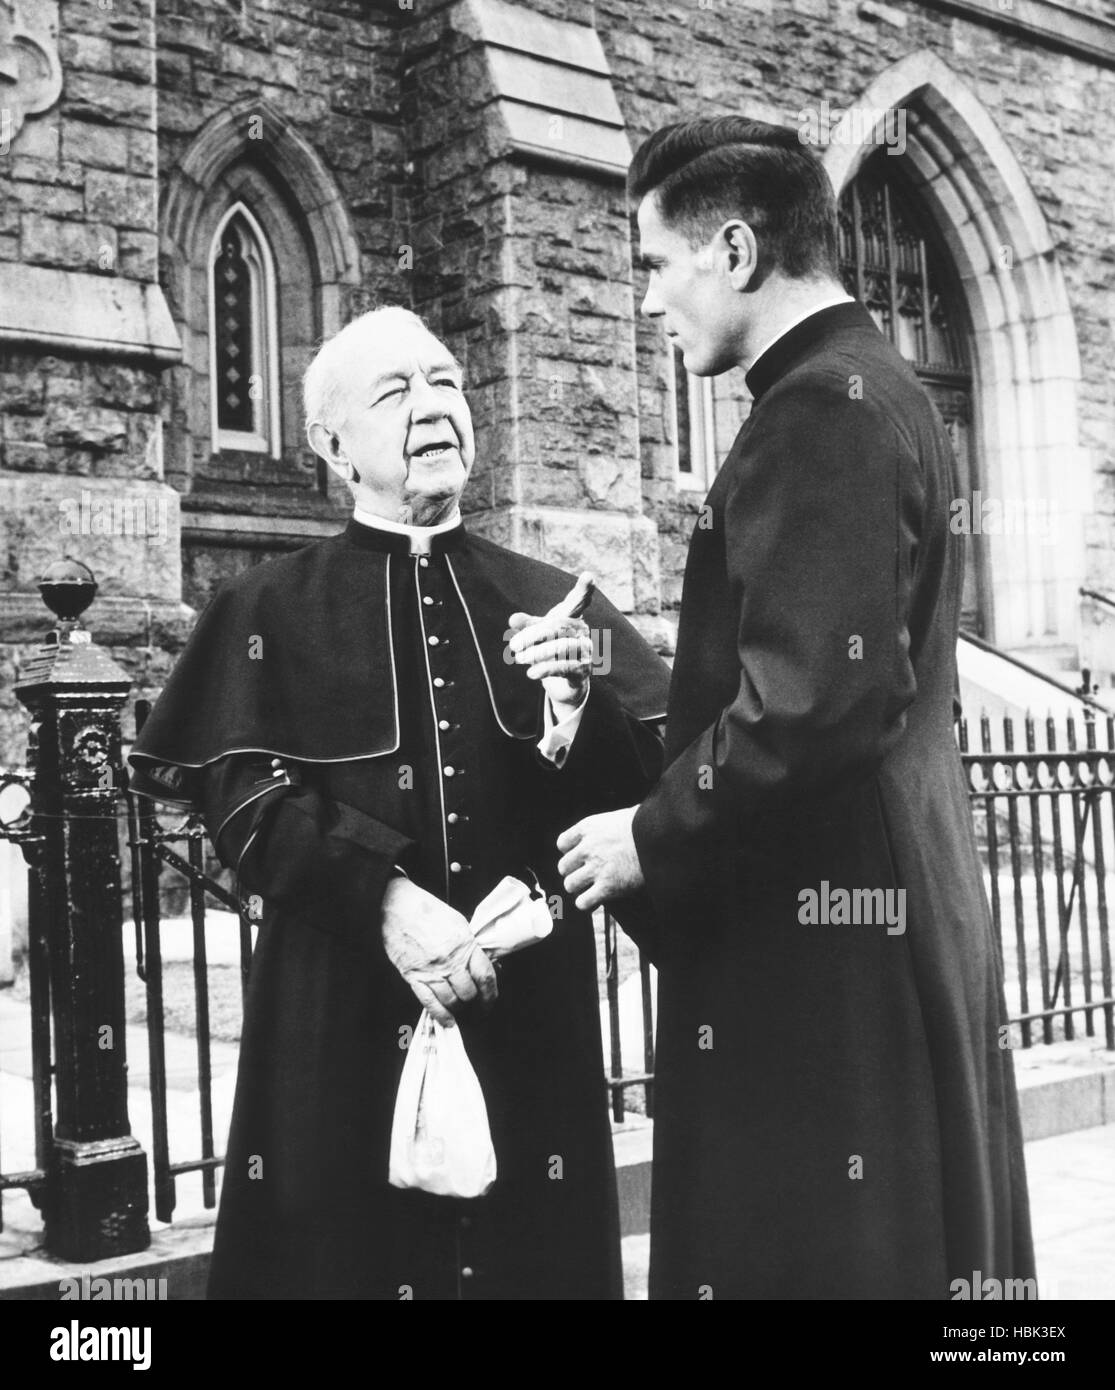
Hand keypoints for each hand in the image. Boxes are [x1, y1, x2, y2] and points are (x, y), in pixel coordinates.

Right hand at [380, 877, 497, 1026]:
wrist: (398, 906)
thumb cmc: (429, 911)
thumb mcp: (459, 924)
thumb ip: (471, 946)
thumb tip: (484, 965)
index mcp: (464, 945)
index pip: (485, 976)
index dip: (491, 993)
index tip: (490, 1000)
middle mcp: (449, 960)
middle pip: (468, 993)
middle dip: (474, 1000)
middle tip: (474, 1002)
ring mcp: (430, 971)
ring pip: (451, 1001)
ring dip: (458, 1007)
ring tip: (460, 1007)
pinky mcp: (413, 976)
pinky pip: (429, 1002)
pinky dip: (440, 1015)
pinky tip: (447, 1021)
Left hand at [508, 572, 594, 712]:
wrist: (564, 682)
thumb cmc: (551, 650)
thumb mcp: (537, 635)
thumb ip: (526, 626)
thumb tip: (512, 620)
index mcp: (571, 617)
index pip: (578, 601)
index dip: (583, 589)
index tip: (588, 575)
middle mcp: (582, 631)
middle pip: (558, 626)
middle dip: (533, 635)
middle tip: (513, 645)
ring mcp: (585, 651)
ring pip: (562, 647)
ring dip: (536, 653)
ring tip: (519, 658)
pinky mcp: (583, 670)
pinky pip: (564, 667)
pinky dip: (545, 669)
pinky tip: (531, 674)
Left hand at [556, 806, 644, 912]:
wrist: (661, 838)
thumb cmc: (643, 826)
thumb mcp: (615, 819)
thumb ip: (599, 830)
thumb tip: (596, 839)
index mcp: (588, 828)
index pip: (562, 844)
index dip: (569, 852)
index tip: (580, 856)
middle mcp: (588, 848)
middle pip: (563, 867)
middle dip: (573, 872)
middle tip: (586, 874)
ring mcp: (597, 868)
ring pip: (570, 885)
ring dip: (579, 888)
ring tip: (590, 887)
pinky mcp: (608, 887)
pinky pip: (583, 902)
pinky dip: (586, 903)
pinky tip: (595, 900)